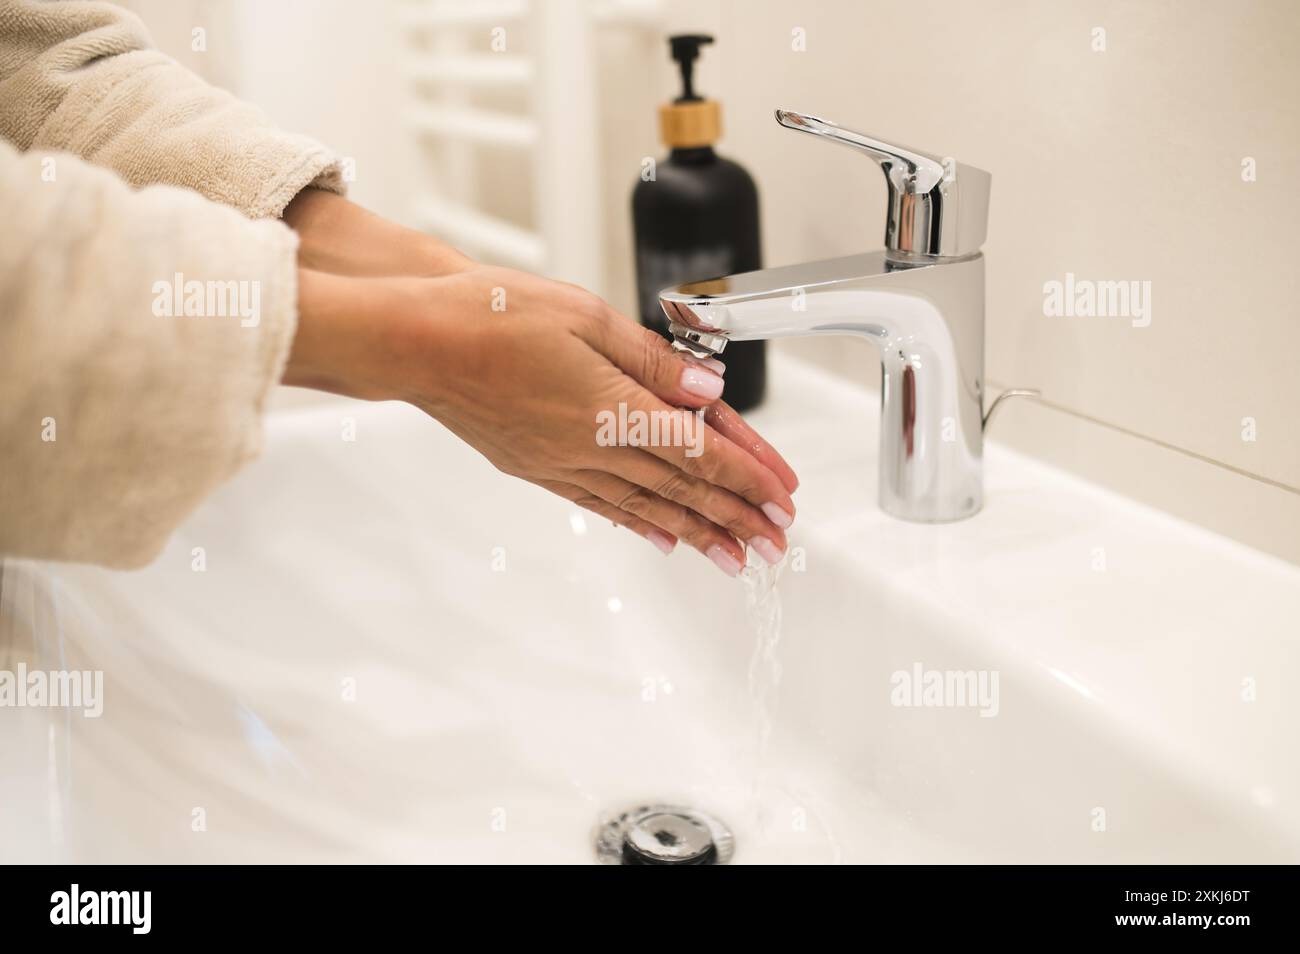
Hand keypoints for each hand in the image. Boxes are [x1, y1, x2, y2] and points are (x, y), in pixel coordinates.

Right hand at [285, 265, 798, 575]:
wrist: (418, 342)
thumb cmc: (494, 314)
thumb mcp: (586, 317)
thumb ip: (653, 360)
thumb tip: (708, 392)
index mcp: (611, 406)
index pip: (699, 451)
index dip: (748, 476)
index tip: (782, 498)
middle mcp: (591, 446)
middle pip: (682, 489)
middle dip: (737, 517)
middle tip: (776, 544)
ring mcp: (562, 464)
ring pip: (647, 507)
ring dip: (698, 534)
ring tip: (736, 559)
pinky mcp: (537, 469)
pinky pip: (602, 504)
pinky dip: (641, 524)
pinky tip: (665, 539)